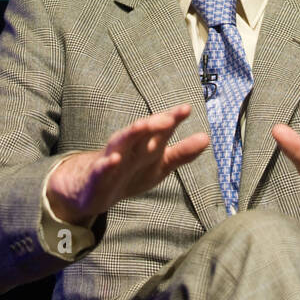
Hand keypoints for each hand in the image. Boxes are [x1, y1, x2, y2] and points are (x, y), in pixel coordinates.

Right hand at [47, 105, 208, 223]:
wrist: (93, 190)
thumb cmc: (132, 172)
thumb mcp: (160, 164)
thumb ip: (182, 153)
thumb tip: (207, 138)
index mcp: (146, 144)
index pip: (161, 129)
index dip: (173, 118)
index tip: (186, 109)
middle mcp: (130, 146)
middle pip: (142, 132)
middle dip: (154, 123)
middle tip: (169, 118)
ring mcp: (112, 158)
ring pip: (121, 143)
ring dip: (132, 134)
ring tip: (143, 125)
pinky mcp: (97, 175)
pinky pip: (102, 168)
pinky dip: (108, 163)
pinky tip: (115, 159)